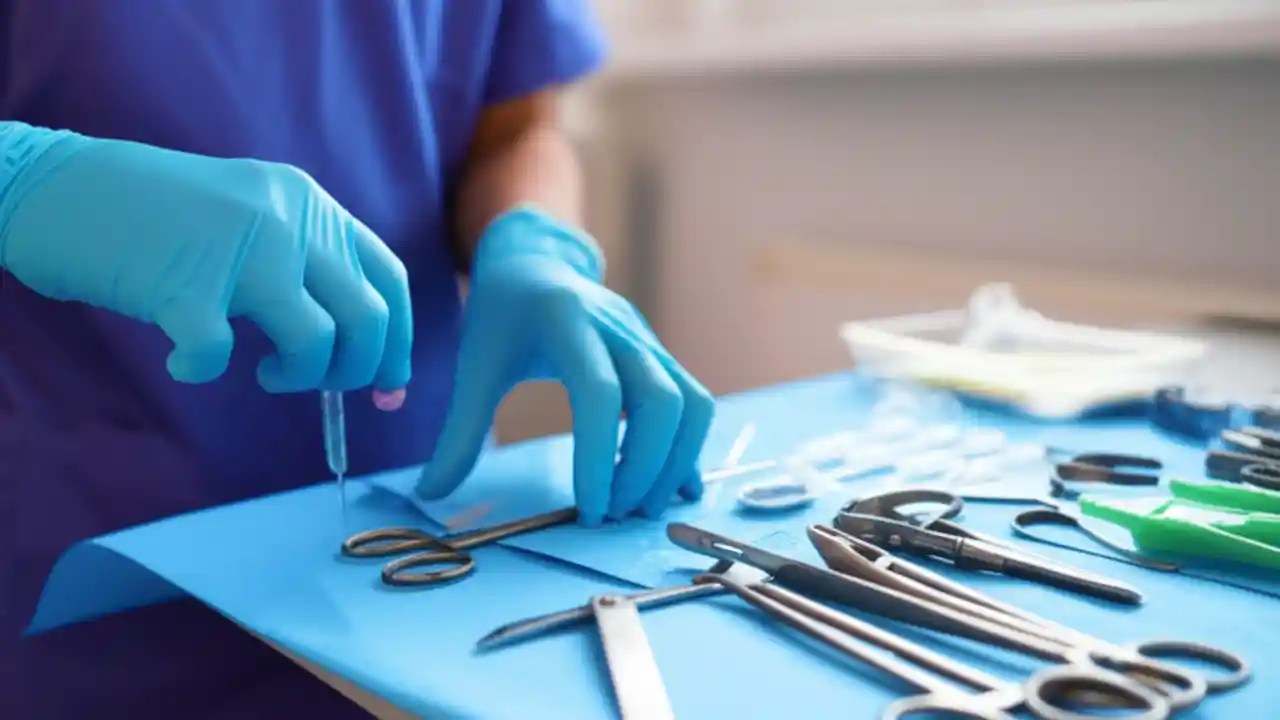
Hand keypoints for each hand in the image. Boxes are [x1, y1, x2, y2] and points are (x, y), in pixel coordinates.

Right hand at [0, 124, 411, 395]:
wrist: (60, 187)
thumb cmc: (159, 217)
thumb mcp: (253, 215)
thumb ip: (307, 260)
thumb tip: (362, 346)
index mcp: (309, 202)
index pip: (390, 278)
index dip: (399, 342)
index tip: (389, 388)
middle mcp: (287, 218)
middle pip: (368, 317)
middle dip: (355, 371)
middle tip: (314, 383)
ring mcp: (238, 248)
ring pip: (317, 341)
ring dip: (299, 376)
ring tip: (263, 370)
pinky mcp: (183, 282)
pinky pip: (219, 354)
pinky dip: (203, 370)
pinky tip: (185, 361)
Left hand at [416, 205, 712, 525]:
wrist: (538, 263)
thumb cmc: (504, 315)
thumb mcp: (474, 364)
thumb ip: (458, 431)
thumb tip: (430, 493)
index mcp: (566, 322)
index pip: (597, 392)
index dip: (598, 456)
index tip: (589, 510)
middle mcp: (619, 329)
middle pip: (661, 400)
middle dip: (645, 467)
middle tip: (615, 514)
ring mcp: (648, 341)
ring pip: (691, 404)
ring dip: (673, 463)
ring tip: (640, 508)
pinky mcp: (661, 357)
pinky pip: (694, 405)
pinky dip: (687, 451)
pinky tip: (668, 489)